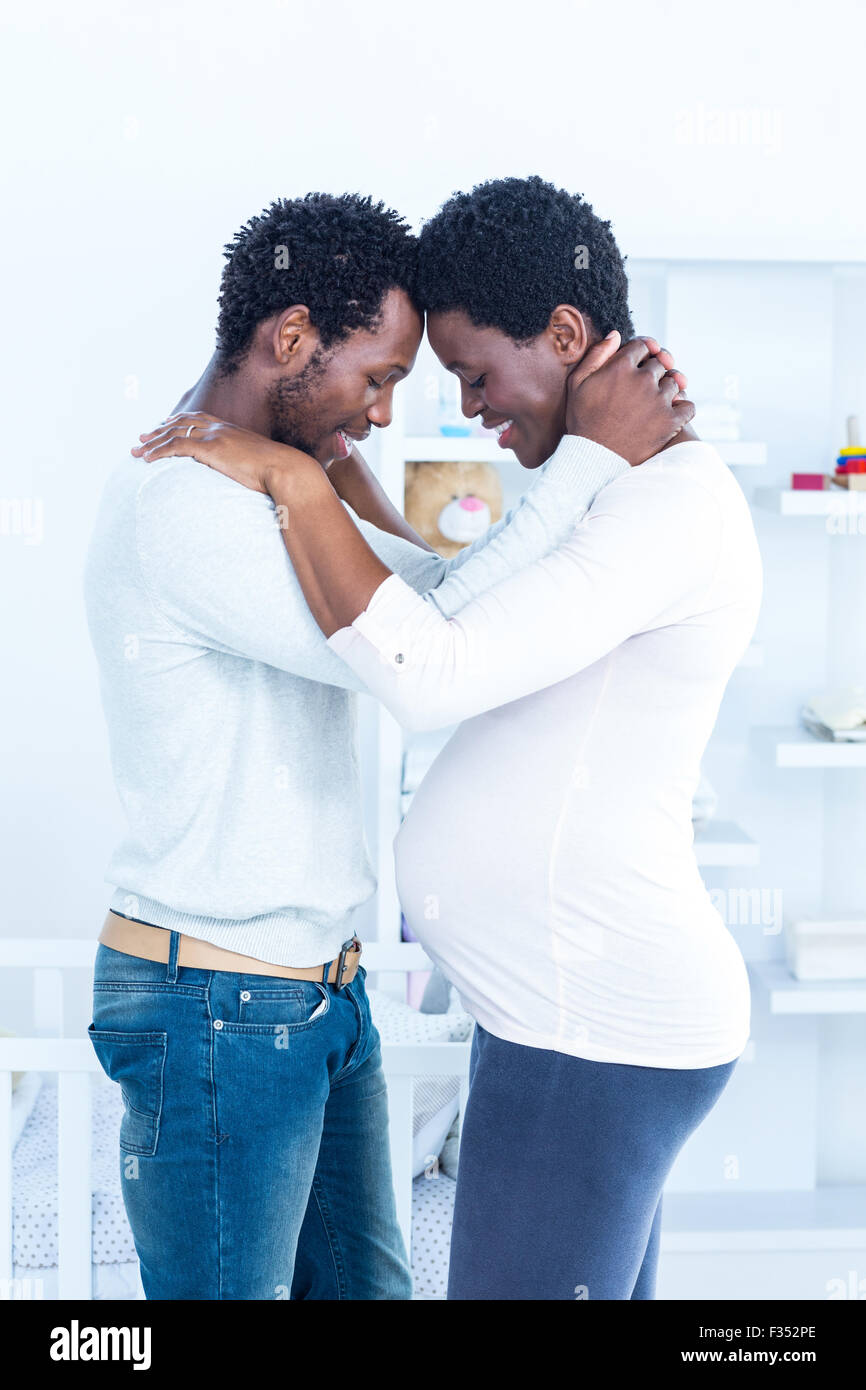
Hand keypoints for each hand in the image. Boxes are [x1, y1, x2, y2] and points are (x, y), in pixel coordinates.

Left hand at [131, 411, 316, 494]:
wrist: (286, 470)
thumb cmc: (278, 473)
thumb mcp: (258, 465)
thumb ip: (246, 465)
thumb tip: (246, 477)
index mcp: (230, 429)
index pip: (198, 419)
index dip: (177, 423)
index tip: (163, 427)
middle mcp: (220, 428)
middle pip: (181, 423)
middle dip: (158, 430)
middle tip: (142, 437)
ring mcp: (214, 436)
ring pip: (173, 433)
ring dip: (152, 442)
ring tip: (136, 451)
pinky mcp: (211, 448)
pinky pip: (176, 446)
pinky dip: (158, 451)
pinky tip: (147, 459)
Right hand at [566, 335, 694, 464]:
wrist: (593, 459)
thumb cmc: (582, 421)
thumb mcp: (577, 384)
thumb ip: (596, 355)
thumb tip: (617, 335)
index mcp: (621, 366)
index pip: (643, 346)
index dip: (642, 352)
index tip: (640, 364)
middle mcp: (643, 379)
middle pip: (660, 363)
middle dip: (654, 371)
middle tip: (646, 387)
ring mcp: (659, 401)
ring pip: (674, 383)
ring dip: (668, 390)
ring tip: (655, 404)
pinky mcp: (670, 422)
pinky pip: (688, 406)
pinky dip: (683, 408)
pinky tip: (671, 414)